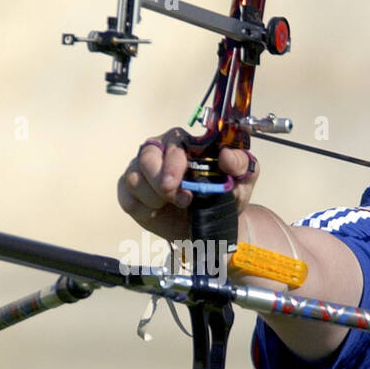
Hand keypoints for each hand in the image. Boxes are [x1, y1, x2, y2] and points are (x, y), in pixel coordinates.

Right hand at [116, 128, 257, 240]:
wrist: (213, 226)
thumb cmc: (225, 196)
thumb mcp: (243, 180)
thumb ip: (241, 163)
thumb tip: (227, 156)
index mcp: (185, 142)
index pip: (172, 142)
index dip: (173, 163)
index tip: (179, 185)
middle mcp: (159, 151)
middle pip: (146, 156)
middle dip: (159, 182)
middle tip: (178, 199)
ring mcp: (142, 171)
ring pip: (134, 177)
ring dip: (153, 197)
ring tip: (172, 206)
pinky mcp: (131, 192)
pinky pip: (125, 196)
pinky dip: (141, 207)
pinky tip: (157, 211)